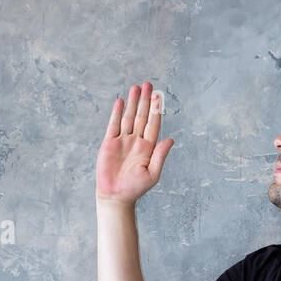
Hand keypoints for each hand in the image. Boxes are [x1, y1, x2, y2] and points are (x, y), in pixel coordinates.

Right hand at [96, 80, 174, 204]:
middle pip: (142, 116)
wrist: (116, 196)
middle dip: (145, 101)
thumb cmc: (135, 188)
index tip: (158, 96)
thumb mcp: (152, 174)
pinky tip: (120, 101)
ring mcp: (122, 141)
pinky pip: (113, 125)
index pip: (153, 124)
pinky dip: (116, 113)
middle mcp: (136, 141)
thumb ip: (160, 155)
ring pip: (128, 117)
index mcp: (148, 147)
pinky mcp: (109, 144)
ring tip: (136, 88)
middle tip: (148, 84)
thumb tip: (170, 139)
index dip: (156, 110)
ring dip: (132, 103)